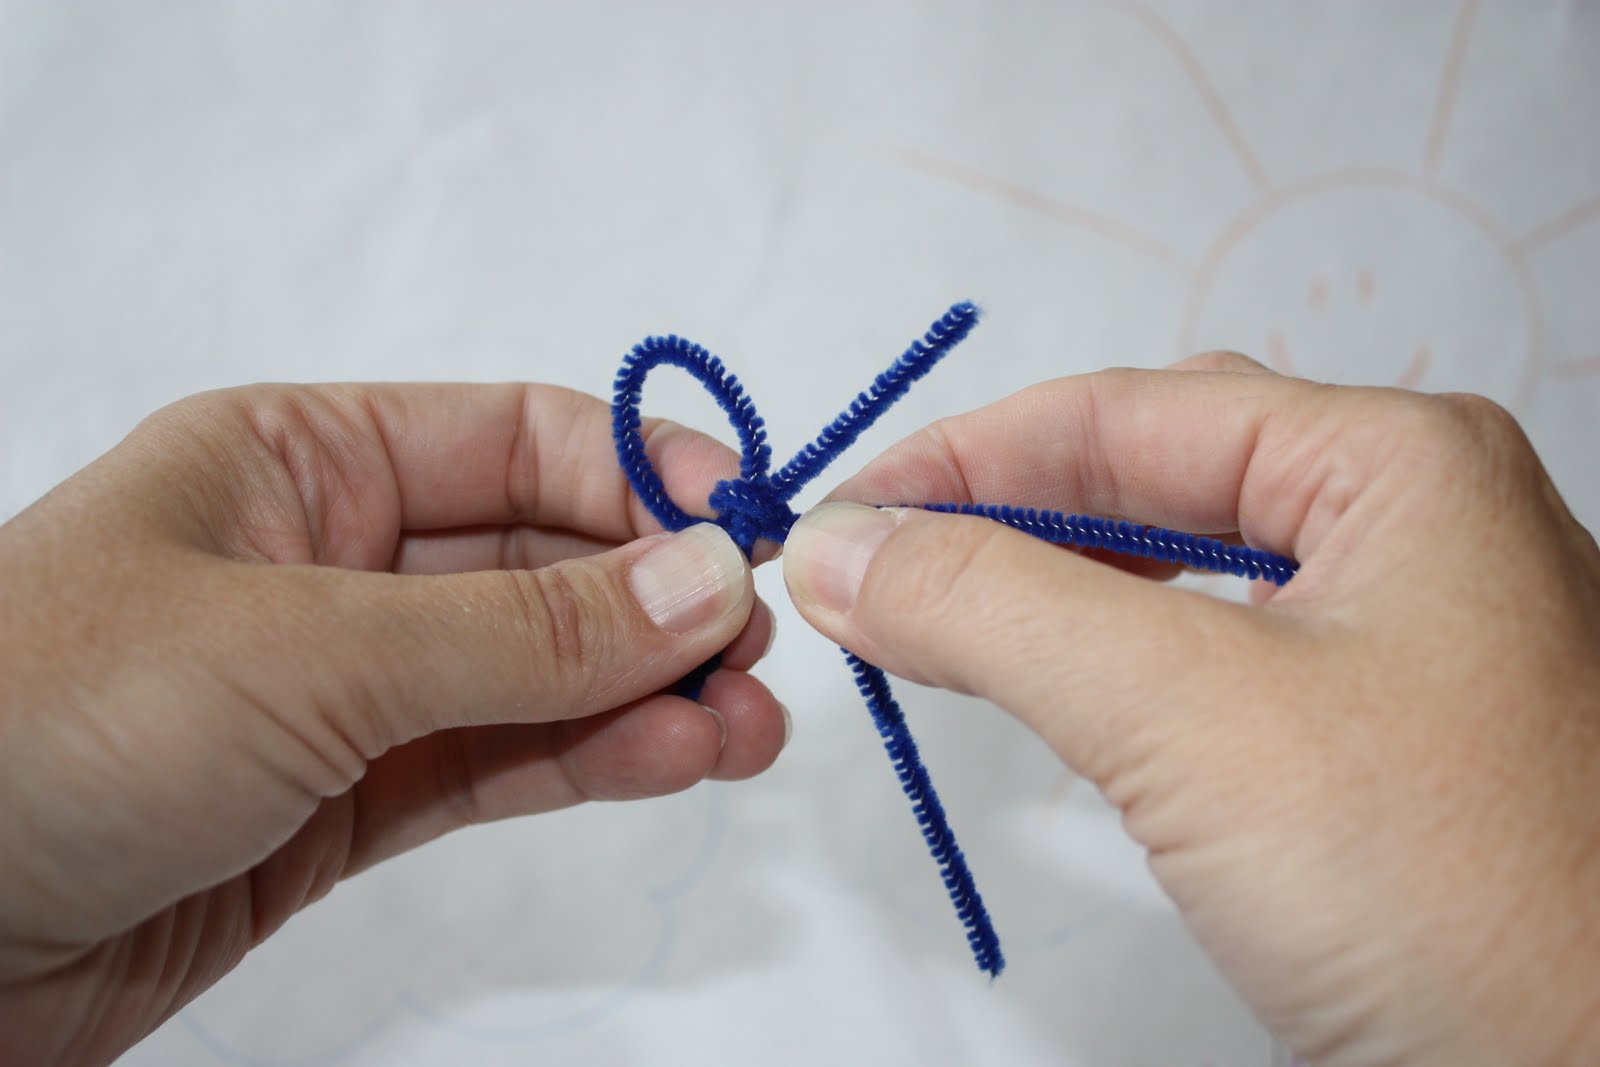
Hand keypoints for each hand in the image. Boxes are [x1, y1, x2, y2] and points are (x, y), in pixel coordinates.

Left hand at [0, 383, 787, 1066]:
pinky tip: (676, 763)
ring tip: (753, 731)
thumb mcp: (311, 649)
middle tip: (763, 653)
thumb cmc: (54, 722)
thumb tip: (708, 577)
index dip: (641, 474)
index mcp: (301, 461)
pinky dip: (591, 761)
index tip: (746, 529)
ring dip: (650, 695)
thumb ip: (524, 627)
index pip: (515, 439)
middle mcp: (334, 561)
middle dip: (660, 602)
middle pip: (543, 560)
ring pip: (537, 674)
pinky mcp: (345, 803)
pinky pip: (497, 761)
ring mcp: (345, 688)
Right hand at [782, 354, 1599, 1066]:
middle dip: (1000, 514)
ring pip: (1181, 569)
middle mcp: (1414, 527)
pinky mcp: (1389, 739)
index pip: (1123, 414)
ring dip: (1046, 588)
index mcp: (1398, 464)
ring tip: (935, 620)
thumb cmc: (1448, 889)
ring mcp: (1410, 636)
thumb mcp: (1186, 713)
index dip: (959, 457)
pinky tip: (1057, 687)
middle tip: (872, 566)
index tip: (836, 516)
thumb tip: (839, 546)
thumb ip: (994, 608)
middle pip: (1154, 475)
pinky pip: (1216, 657)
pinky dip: (1110, 661)